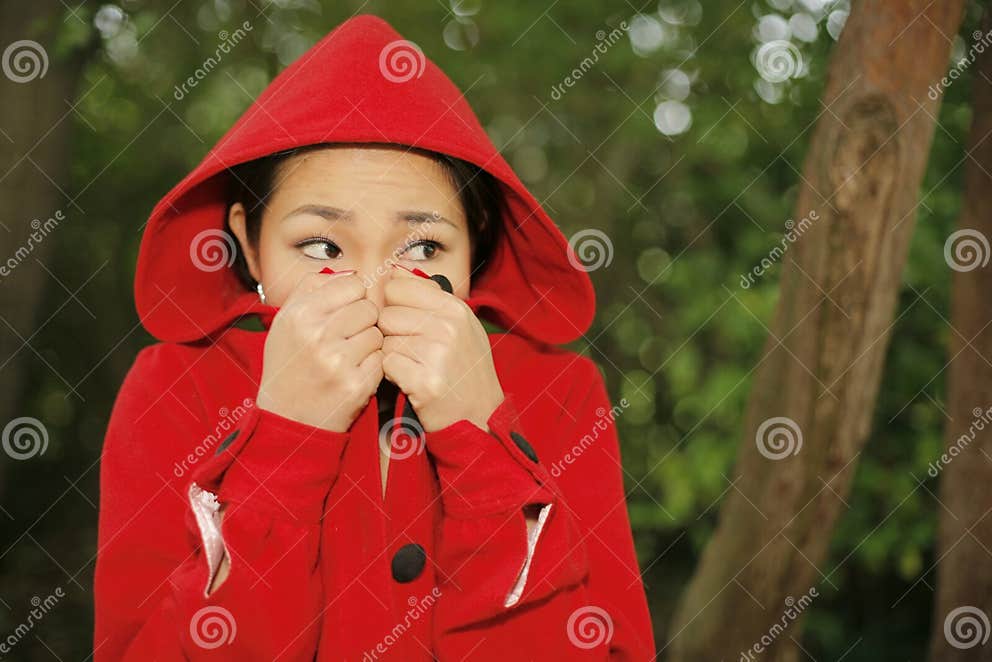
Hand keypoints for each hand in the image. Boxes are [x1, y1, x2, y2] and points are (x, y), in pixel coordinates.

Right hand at [257, 270, 383, 432]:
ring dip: (369, 343)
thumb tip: (350, 271)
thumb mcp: (285, 320)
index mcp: (300, 314)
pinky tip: (354, 371)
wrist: (287, 418)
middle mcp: (318, 335)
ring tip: (348, 355)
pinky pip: (382, 359)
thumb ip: (312, 288)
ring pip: (378, 333)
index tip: (344, 310)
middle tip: (347, 336)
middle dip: (363, 320)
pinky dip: (373, 365)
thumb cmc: (289, 364)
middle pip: (369, 307)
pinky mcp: (357, 385)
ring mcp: (339, 361)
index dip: (353, 296)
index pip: (353, 283)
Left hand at [378, 265, 503, 432]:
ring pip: (384, 340)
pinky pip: (386, 365)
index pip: (398, 286)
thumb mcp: (459, 327)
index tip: (404, 322)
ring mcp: (437, 352)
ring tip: (414, 367)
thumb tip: (393, 272)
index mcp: (455, 307)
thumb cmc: (464, 371)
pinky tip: (411, 382)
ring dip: (391, 356)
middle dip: (391, 334)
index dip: (393, 305)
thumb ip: (429, 300)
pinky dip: (392, 376)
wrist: (480, 417)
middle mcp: (448, 325)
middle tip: (411, 352)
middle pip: (387, 314)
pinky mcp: (424, 380)